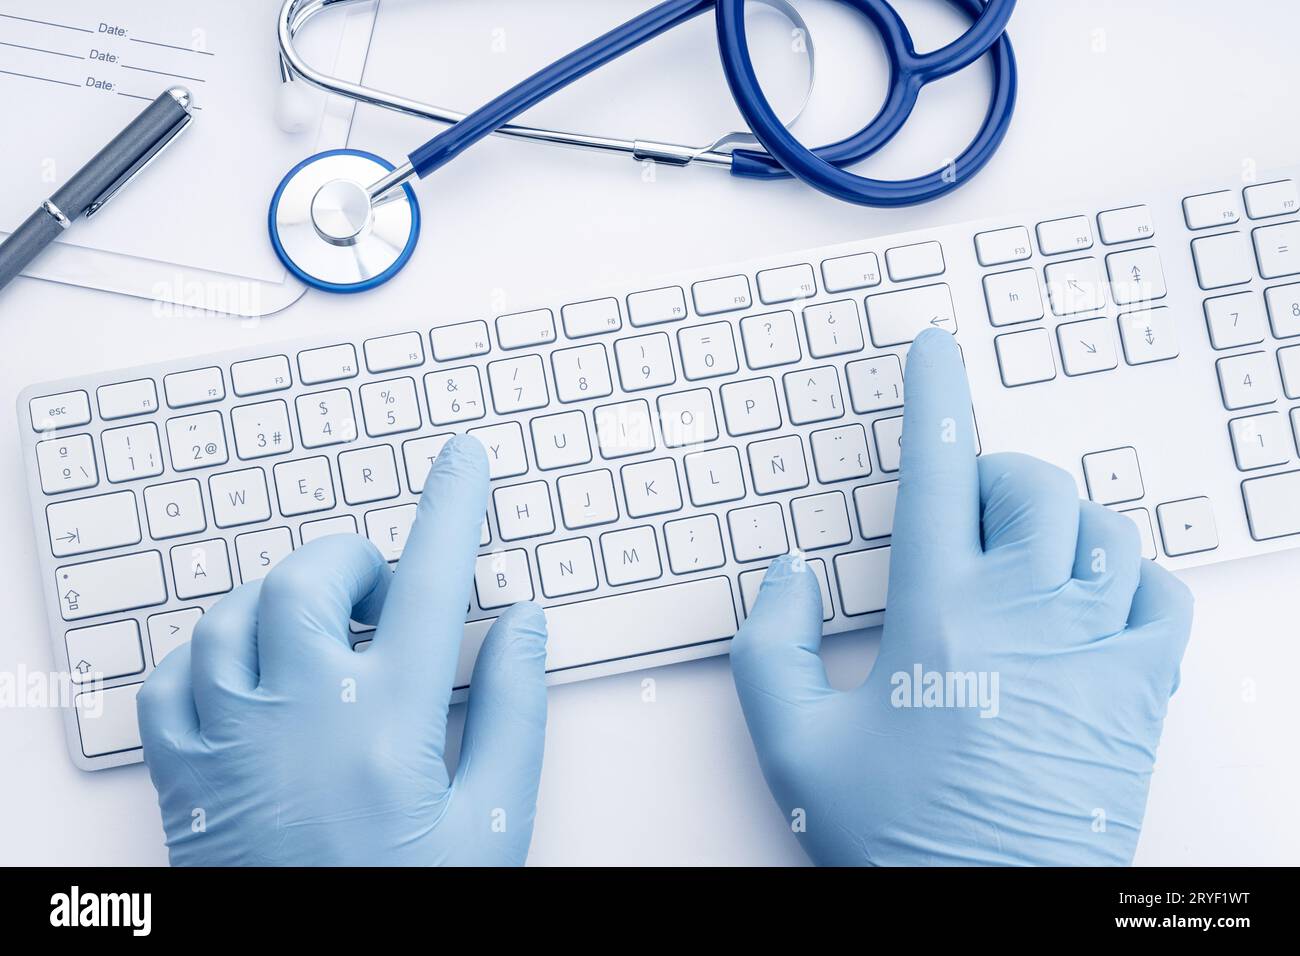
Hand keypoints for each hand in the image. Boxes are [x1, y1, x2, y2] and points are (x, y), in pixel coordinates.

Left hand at [137, 435, 547, 865]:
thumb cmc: (408, 906)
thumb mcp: (494, 825)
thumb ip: (516, 715)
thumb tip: (527, 628)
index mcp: (386, 724)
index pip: (431, 583)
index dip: (452, 509)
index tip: (463, 462)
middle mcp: (298, 715)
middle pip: (309, 580)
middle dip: (354, 560)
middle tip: (386, 584)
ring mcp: (229, 743)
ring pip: (232, 618)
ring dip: (281, 601)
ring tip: (323, 626)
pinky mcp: (184, 779)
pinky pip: (169, 681)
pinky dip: (207, 655)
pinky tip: (244, 674)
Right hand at [731, 329, 1192, 865]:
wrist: (993, 918)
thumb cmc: (902, 842)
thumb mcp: (796, 748)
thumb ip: (768, 647)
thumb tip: (789, 576)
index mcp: (941, 615)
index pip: (939, 468)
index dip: (935, 394)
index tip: (936, 350)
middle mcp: (1028, 614)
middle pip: (1032, 485)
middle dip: (994, 476)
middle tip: (964, 509)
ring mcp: (1097, 649)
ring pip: (1102, 528)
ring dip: (1059, 520)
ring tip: (1022, 555)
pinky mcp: (1142, 691)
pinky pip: (1162, 592)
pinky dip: (1131, 574)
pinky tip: (1093, 598)